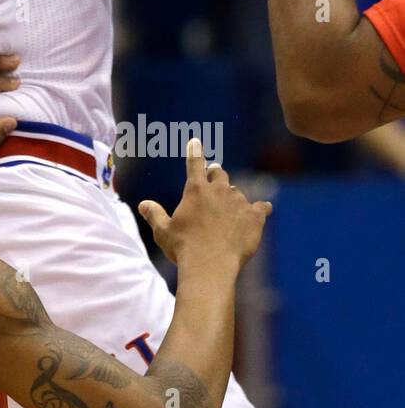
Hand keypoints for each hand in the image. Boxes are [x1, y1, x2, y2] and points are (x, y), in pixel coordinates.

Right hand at [139, 139, 271, 271]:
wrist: (211, 265)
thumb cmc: (183, 247)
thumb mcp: (163, 231)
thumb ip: (154, 214)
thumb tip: (143, 205)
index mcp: (195, 189)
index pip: (195, 163)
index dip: (195, 151)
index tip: (195, 142)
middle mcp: (219, 190)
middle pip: (220, 174)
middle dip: (216, 175)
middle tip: (214, 178)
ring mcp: (239, 202)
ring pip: (238, 192)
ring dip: (233, 198)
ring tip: (231, 209)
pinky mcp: (255, 217)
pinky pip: (262, 207)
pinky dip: (261, 208)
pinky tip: (264, 209)